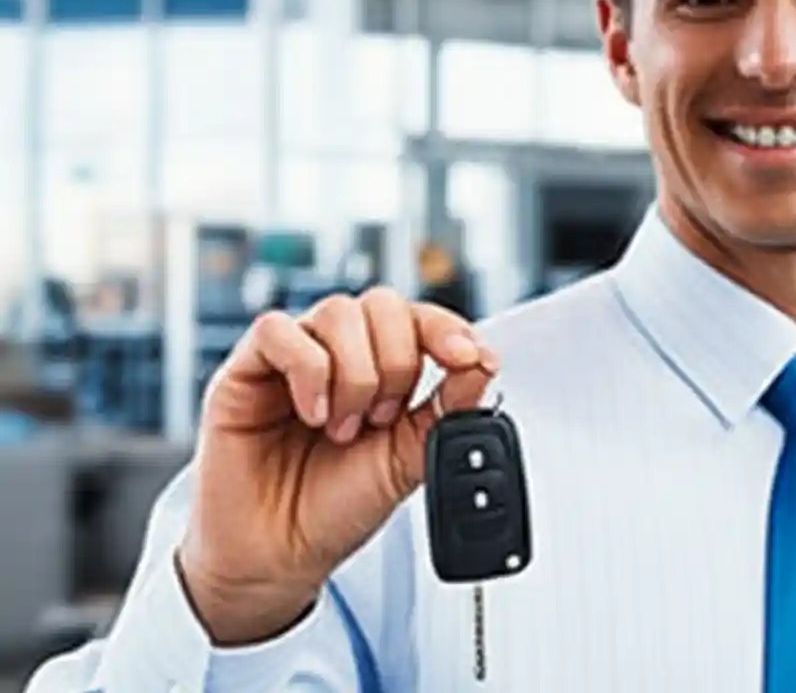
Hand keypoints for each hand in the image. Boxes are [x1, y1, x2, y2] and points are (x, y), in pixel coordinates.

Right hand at [177, 287, 497, 643]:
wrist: (277, 556)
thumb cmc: (334, 508)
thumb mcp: (409, 460)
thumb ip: (449, 410)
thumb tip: (483, 365)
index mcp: (385, 371)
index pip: (421, 319)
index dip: (448, 329)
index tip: (468, 358)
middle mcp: (341, 355)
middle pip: (384, 304)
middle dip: (398, 362)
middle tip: (383, 418)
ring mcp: (295, 357)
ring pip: (339, 312)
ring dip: (355, 374)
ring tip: (345, 427)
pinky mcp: (246, 369)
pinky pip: (278, 330)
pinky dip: (308, 370)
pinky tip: (314, 414)